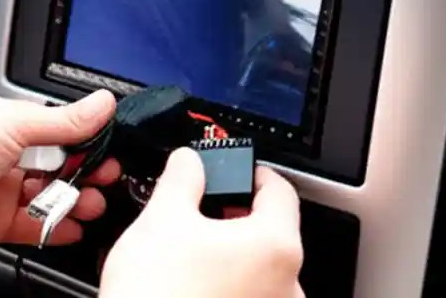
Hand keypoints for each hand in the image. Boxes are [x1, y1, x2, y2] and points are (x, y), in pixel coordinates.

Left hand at [0, 91, 118, 261]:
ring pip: (50, 197)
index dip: (86, 140)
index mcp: (7, 124)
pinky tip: (71, 227)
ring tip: (89, 204)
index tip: (109, 148)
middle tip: (104, 177)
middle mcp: (5, 156)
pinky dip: (56, 229)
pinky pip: (34, 227)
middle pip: (58, 165)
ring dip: (74, 201)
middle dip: (85, 172)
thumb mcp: (13, 125)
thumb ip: (63, 120)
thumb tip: (101, 104)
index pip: (59, 129)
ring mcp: (0, 191)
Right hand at [99, 148, 303, 297]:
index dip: (252, 173)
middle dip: (236, 219)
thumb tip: (189, 162)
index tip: (235, 172)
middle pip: (270, 233)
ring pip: (259, 272)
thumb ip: (183, 178)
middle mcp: (288, 286)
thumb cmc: (157, 296)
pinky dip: (229, 289)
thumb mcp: (162, 219)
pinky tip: (195, 287)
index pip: (280, 190)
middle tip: (202, 213)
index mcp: (276, 246)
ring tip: (192, 256)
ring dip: (232, 258)